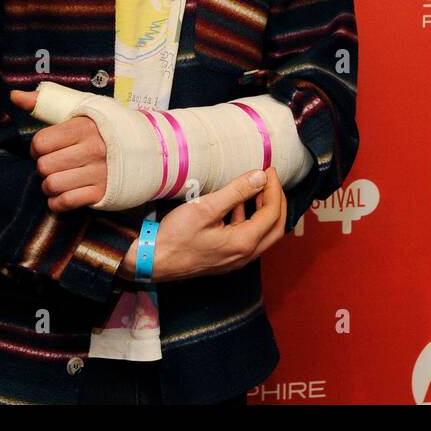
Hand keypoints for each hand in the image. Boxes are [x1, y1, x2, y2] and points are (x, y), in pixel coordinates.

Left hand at [11, 88, 108, 212]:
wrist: (146, 149)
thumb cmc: (104, 129)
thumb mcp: (80, 110)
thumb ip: (44, 104)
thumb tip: (13, 96)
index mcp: (84, 127)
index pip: (41, 142)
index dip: (37, 148)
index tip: (45, 149)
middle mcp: (92, 149)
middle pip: (44, 166)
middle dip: (43, 167)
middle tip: (54, 164)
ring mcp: (99, 173)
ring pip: (52, 185)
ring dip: (49, 186)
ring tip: (58, 179)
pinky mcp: (103, 193)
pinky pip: (66, 202)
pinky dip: (57, 202)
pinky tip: (62, 194)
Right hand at [121, 168, 287, 282]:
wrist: (153, 260)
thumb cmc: (175, 237)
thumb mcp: (205, 208)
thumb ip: (236, 192)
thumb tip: (259, 177)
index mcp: (243, 243)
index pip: (272, 213)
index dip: (274, 189)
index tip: (268, 170)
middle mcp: (245, 255)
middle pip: (276, 227)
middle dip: (277, 200)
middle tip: (269, 179)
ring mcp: (236, 259)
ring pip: (264, 233)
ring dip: (264, 210)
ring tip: (256, 187)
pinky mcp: (226, 257)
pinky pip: (248, 237)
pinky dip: (250, 218)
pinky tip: (237, 204)